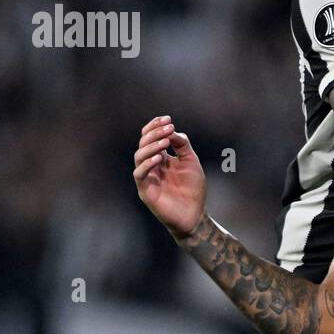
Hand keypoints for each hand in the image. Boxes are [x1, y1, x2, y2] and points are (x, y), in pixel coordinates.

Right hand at [133, 115, 205, 239]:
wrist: (194, 214)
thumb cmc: (193, 189)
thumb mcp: (191, 162)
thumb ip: (183, 145)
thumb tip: (172, 130)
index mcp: (160, 158)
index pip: (150, 137)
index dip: (155, 126)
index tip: (168, 119)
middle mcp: (151, 166)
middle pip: (143, 144)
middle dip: (154, 133)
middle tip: (168, 127)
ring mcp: (147, 178)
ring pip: (139, 156)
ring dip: (151, 146)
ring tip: (165, 142)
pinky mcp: (145, 190)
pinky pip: (140, 174)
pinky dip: (147, 164)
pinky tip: (160, 158)